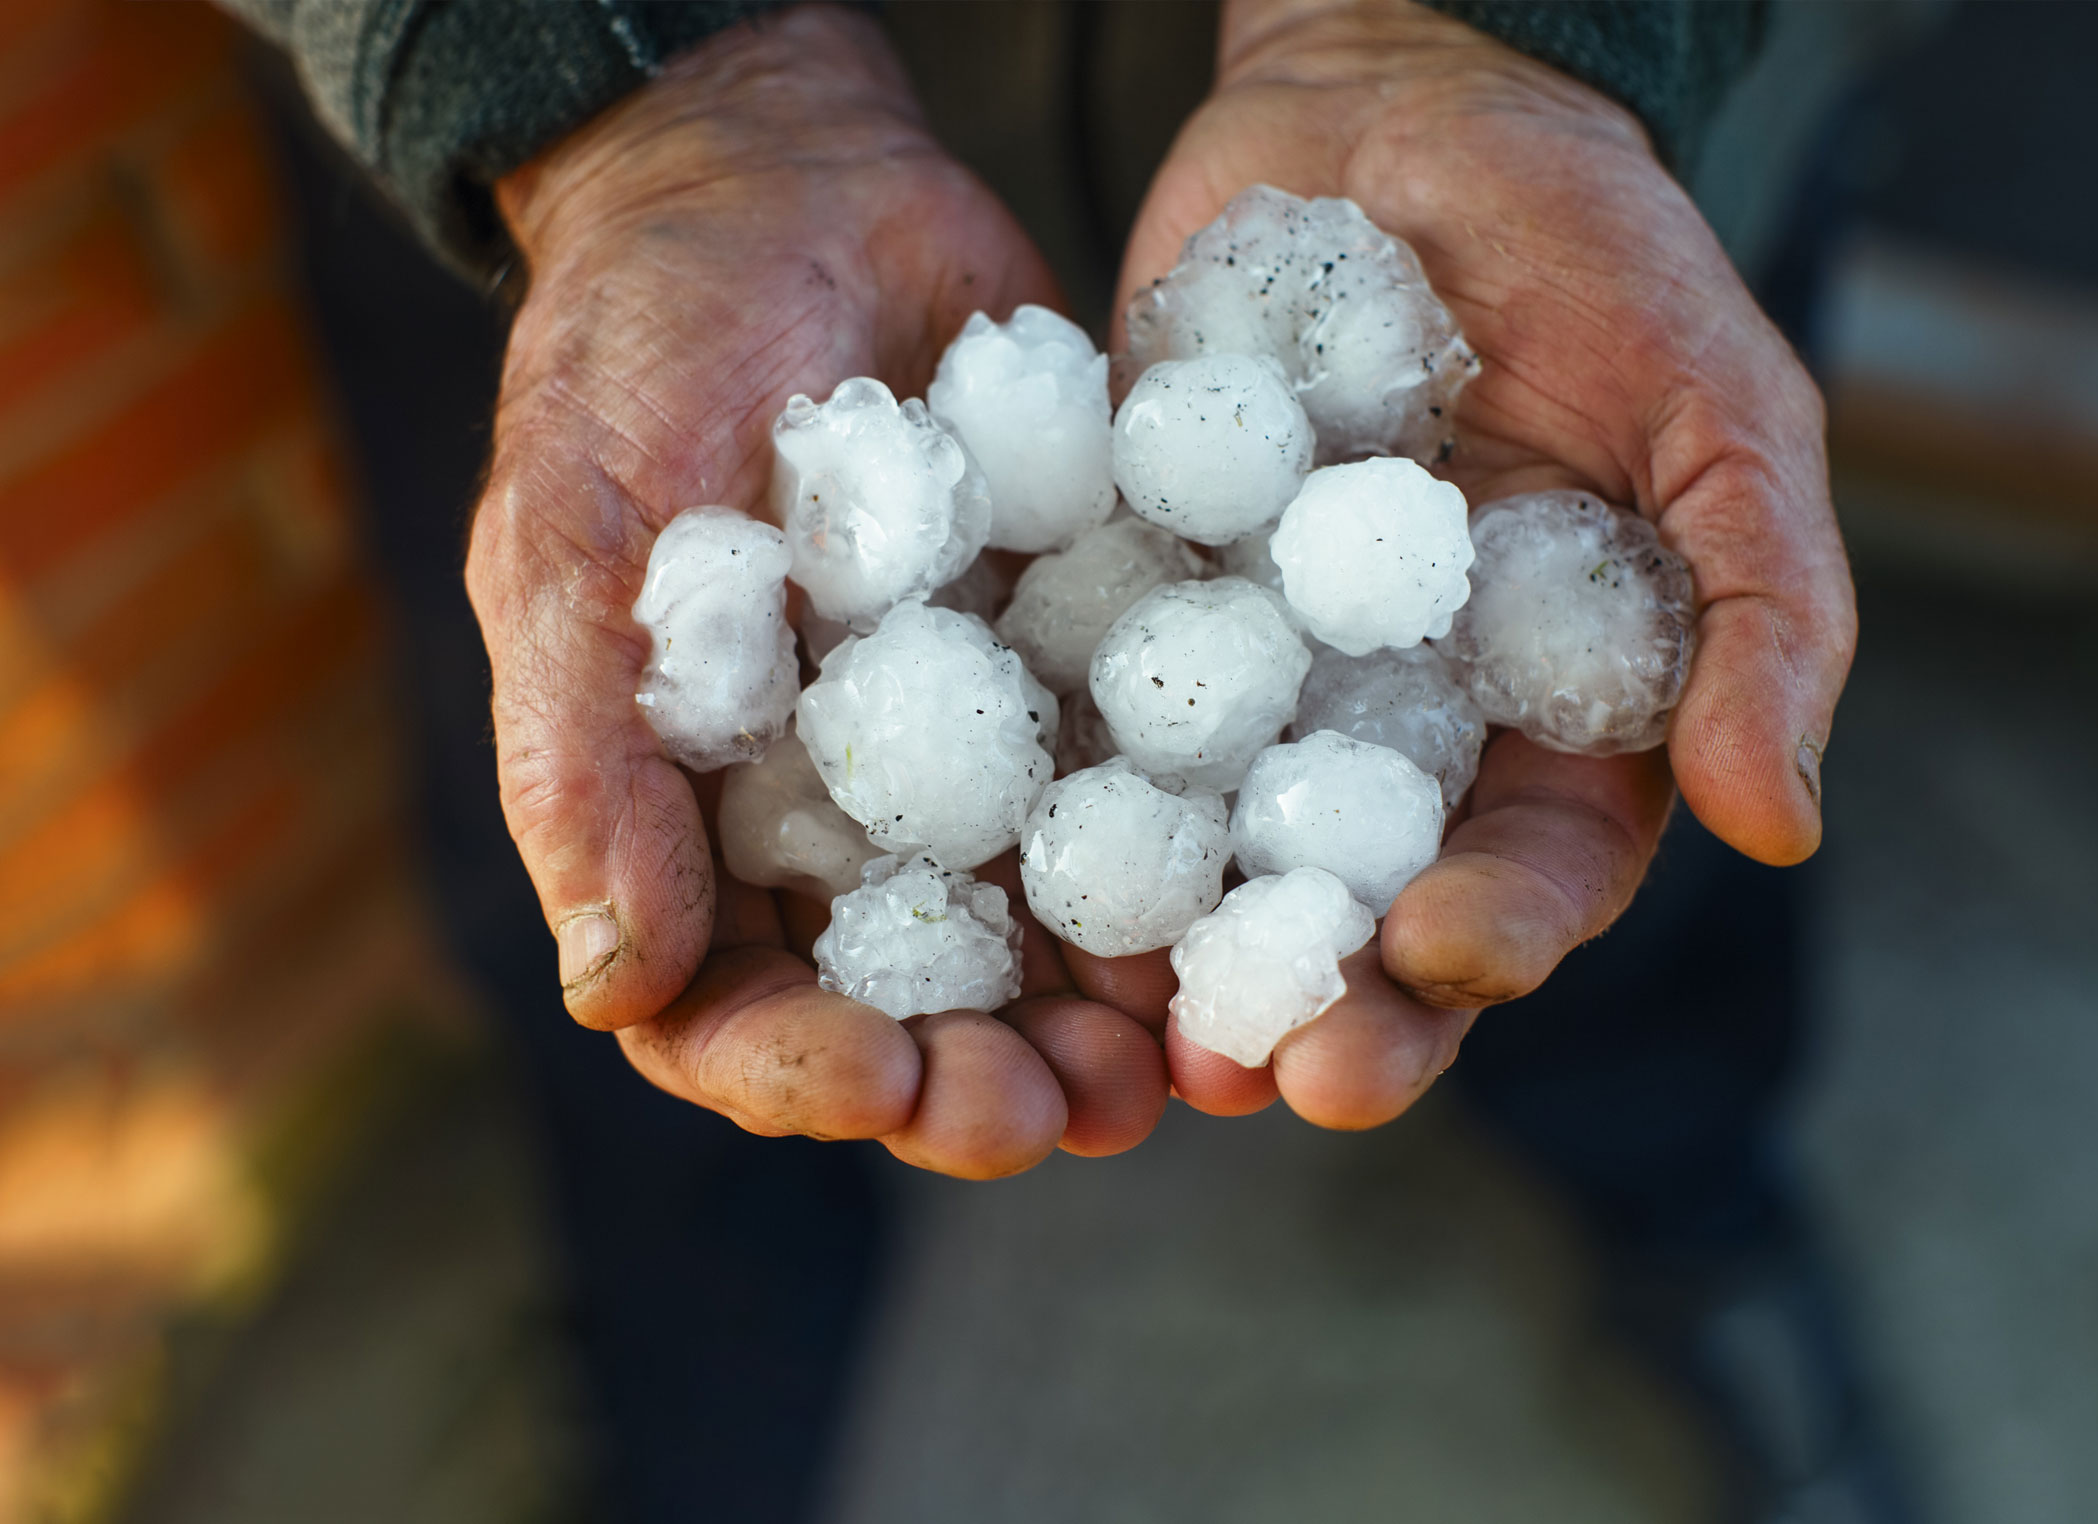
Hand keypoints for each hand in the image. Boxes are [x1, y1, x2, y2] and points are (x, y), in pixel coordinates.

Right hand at [468, 6, 1165, 1176]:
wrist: (796, 184)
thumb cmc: (644, 350)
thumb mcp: (583, 535)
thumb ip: (586, 754)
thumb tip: (612, 984)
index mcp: (687, 814)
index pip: (718, 1007)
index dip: (793, 1071)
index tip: (882, 1071)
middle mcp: (831, 815)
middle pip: (901, 1010)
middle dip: (976, 1080)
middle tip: (1061, 1109)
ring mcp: (965, 757)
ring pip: (1038, 944)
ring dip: (1102, 1023)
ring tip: (1180, 1066)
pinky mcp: (1079, 681)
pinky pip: (1143, 808)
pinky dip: (1195, 879)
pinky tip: (1256, 916)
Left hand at [1091, 0, 1855, 1126]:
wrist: (1399, 109)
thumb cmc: (1597, 254)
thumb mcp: (1718, 411)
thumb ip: (1759, 606)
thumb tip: (1782, 821)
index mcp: (1551, 714)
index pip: (1535, 866)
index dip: (1495, 933)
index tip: (1435, 959)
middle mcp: (1396, 729)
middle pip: (1361, 906)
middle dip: (1325, 1002)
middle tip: (1270, 1078)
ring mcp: (1255, 681)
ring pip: (1214, 856)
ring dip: (1178, 958)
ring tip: (1137, 1041)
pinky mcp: (1134, 610)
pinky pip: (1091, 720)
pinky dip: (1056, 802)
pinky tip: (1012, 867)